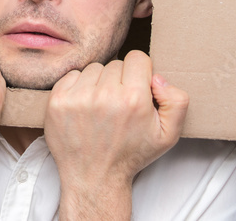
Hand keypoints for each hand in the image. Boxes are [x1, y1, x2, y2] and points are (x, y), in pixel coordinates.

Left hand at [44, 50, 188, 218]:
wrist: (95, 178)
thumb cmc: (131, 155)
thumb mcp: (169, 135)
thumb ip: (177, 100)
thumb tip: (157, 77)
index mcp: (134, 99)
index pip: (137, 57)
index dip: (140, 72)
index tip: (136, 89)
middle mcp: (105, 95)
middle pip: (116, 64)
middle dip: (120, 80)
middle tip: (118, 105)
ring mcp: (78, 97)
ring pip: (94, 69)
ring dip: (98, 83)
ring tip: (101, 107)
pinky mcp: (57, 101)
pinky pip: (72, 75)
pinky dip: (78, 86)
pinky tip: (84, 107)